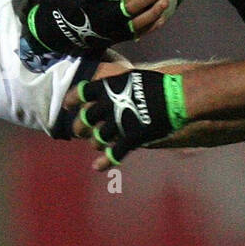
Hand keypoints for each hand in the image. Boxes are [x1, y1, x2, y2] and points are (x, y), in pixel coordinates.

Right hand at [25, 0, 167, 53]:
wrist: (53, 37)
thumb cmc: (52, 4)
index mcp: (83, 0)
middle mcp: (98, 17)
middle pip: (125, 9)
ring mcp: (107, 30)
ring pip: (134, 24)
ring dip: (152, 13)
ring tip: (166, 0)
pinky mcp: (113, 38)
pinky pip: (135, 34)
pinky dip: (150, 27)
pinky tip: (163, 18)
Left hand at [63, 69, 187, 167]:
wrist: (177, 97)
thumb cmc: (158, 84)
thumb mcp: (133, 78)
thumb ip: (117, 85)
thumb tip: (109, 87)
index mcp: (108, 88)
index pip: (82, 93)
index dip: (72, 100)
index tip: (67, 106)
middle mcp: (109, 105)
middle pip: (85, 120)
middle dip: (79, 127)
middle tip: (78, 131)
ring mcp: (119, 123)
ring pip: (98, 138)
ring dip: (95, 142)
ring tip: (95, 143)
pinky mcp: (131, 138)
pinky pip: (114, 153)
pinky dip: (105, 161)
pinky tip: (97, 167)